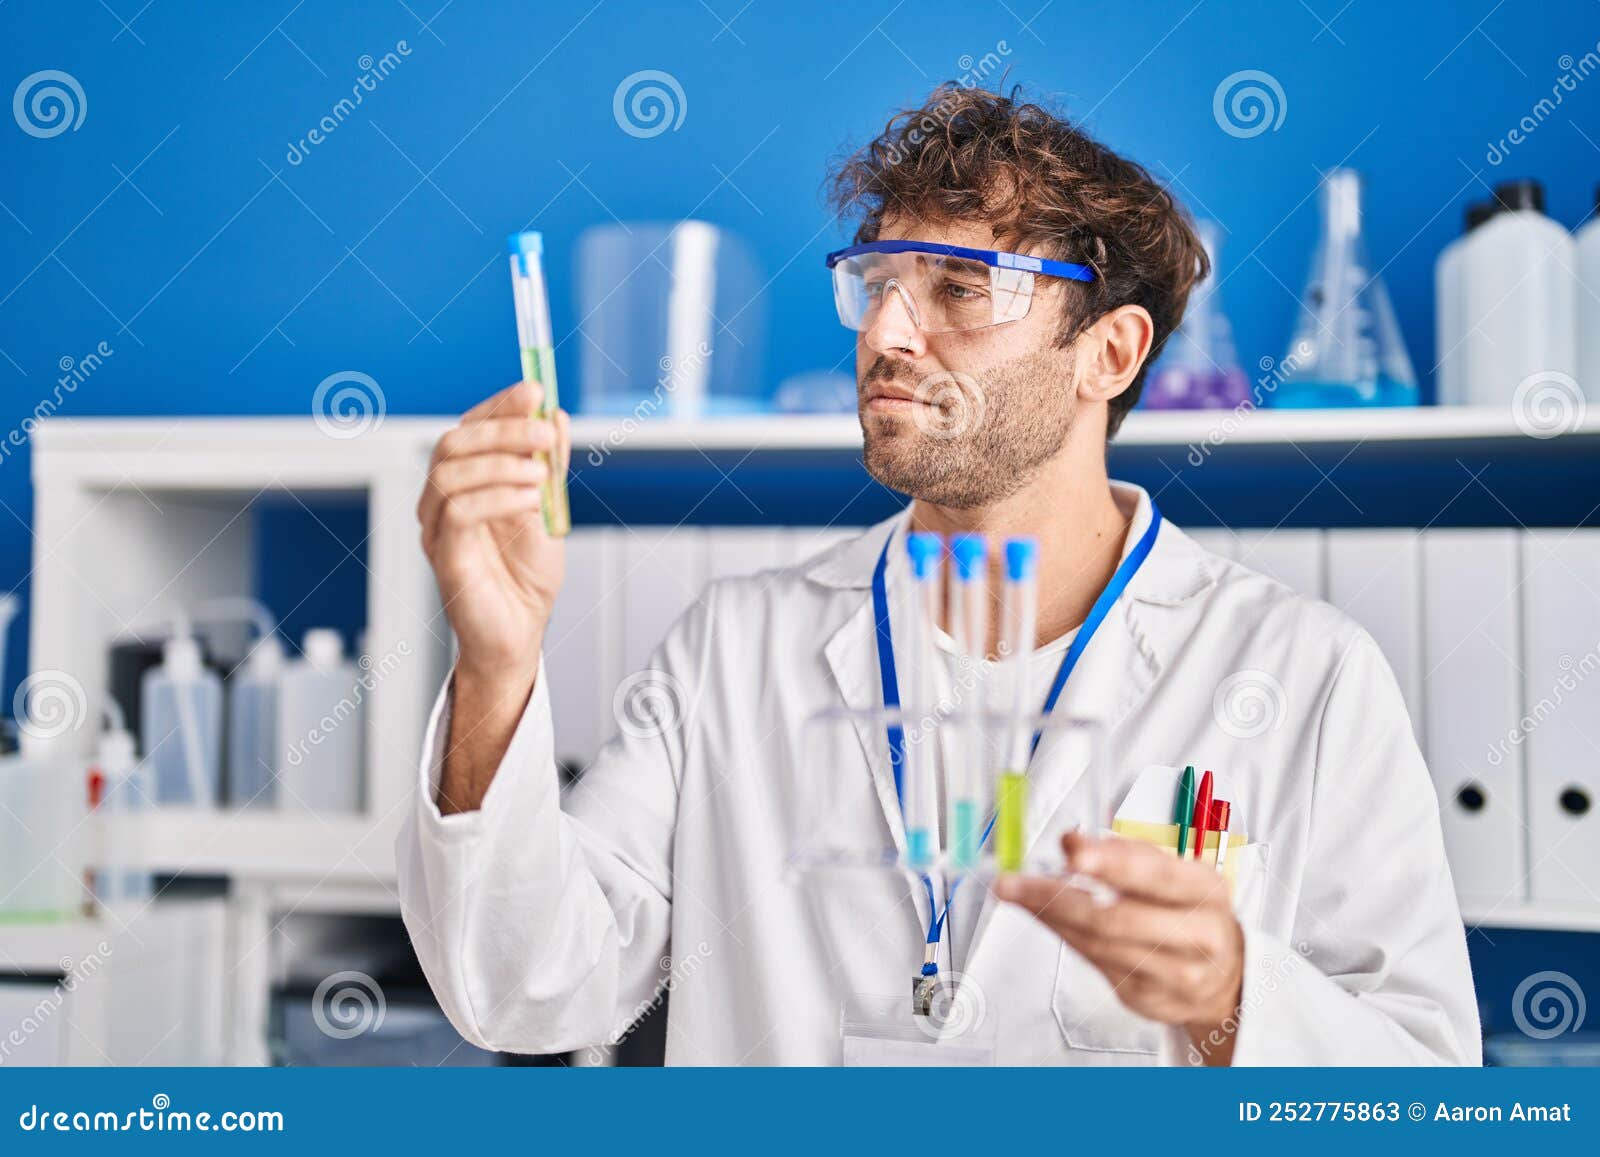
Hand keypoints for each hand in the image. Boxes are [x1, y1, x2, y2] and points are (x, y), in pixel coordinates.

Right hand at [418, 381, 569, 680]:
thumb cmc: (526, 577)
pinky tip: (529, 499)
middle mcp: (443, 502)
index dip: (499, 406)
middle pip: (454, 444)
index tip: (534, 391)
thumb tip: (554, 417)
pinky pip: (460, 513)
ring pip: (449, 474)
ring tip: (541, 474)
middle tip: (544, 433)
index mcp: (465, 484)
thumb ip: (547, 465)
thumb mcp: (547, 509)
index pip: (469, 428)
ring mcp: (439, 529)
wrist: (520, 633)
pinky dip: (498, 497)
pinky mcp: (446, 557)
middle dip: (502, 429)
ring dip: (501, 463)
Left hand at [995, 830, 1244, 1063]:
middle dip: (1059, 897)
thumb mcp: (1174, 874)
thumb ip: (1126, 855)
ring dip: (1049, 915)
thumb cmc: (1189, 912)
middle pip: (1118, 919)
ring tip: (1014, 891)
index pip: (1156, 875)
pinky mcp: (1147, 998)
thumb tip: (1071, 841)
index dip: (1111, 862)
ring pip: (1099, 944)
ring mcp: (1174, 974)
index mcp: (1205, 891)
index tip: (1069, 847)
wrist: (1224, 978)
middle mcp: (1197, 935)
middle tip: (1014, 881)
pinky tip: (1040, 913)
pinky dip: (1061, 933)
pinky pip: (1094, 962)